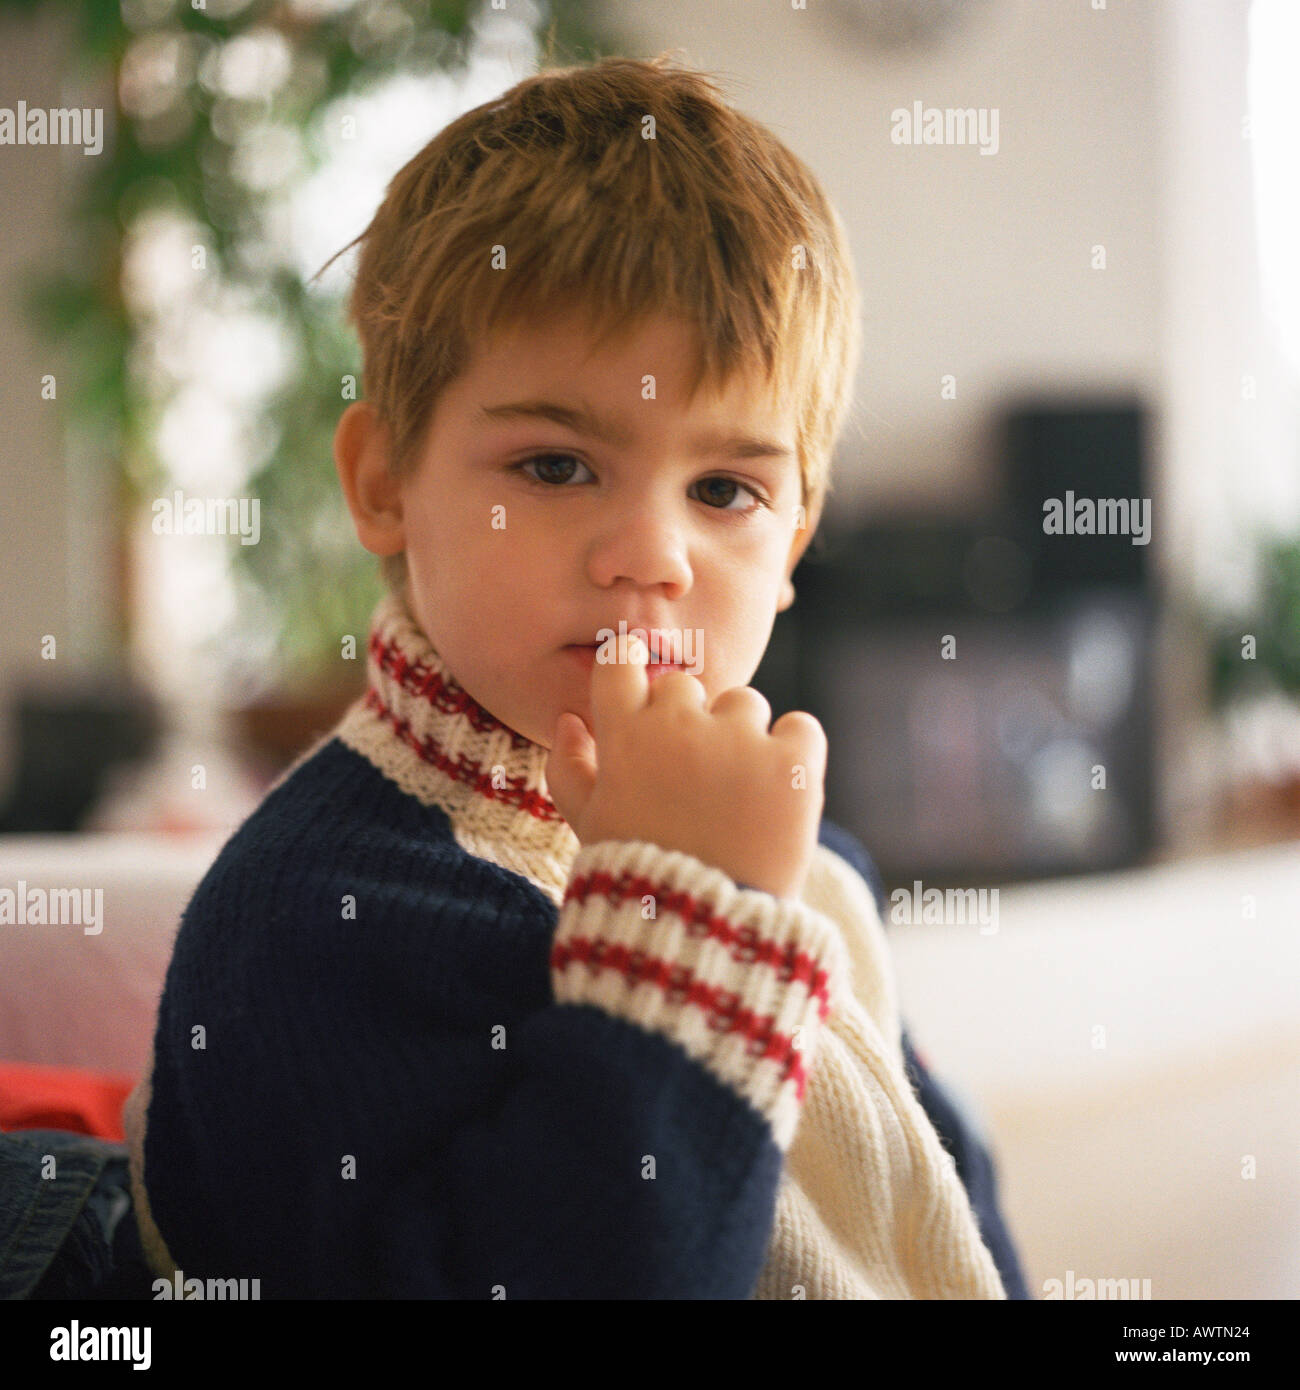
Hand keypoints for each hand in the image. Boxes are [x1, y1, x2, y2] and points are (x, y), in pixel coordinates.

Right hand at [545, 635, 825, 900]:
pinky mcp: (792, 763)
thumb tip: (570, 718)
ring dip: (742, 736)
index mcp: (623, 734)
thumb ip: (568, 767)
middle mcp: (679, 725)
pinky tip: (777, 793)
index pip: (621, 658)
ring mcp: (738, 741)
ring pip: (745, 704)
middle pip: (685, 686)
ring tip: (736, 796)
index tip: (642, 697)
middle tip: (691, 779)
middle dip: (688, 721)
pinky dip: (794, 754)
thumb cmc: (636, 875)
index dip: (631, 669)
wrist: (701, 931)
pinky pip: (801, 729)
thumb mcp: (588, 825)